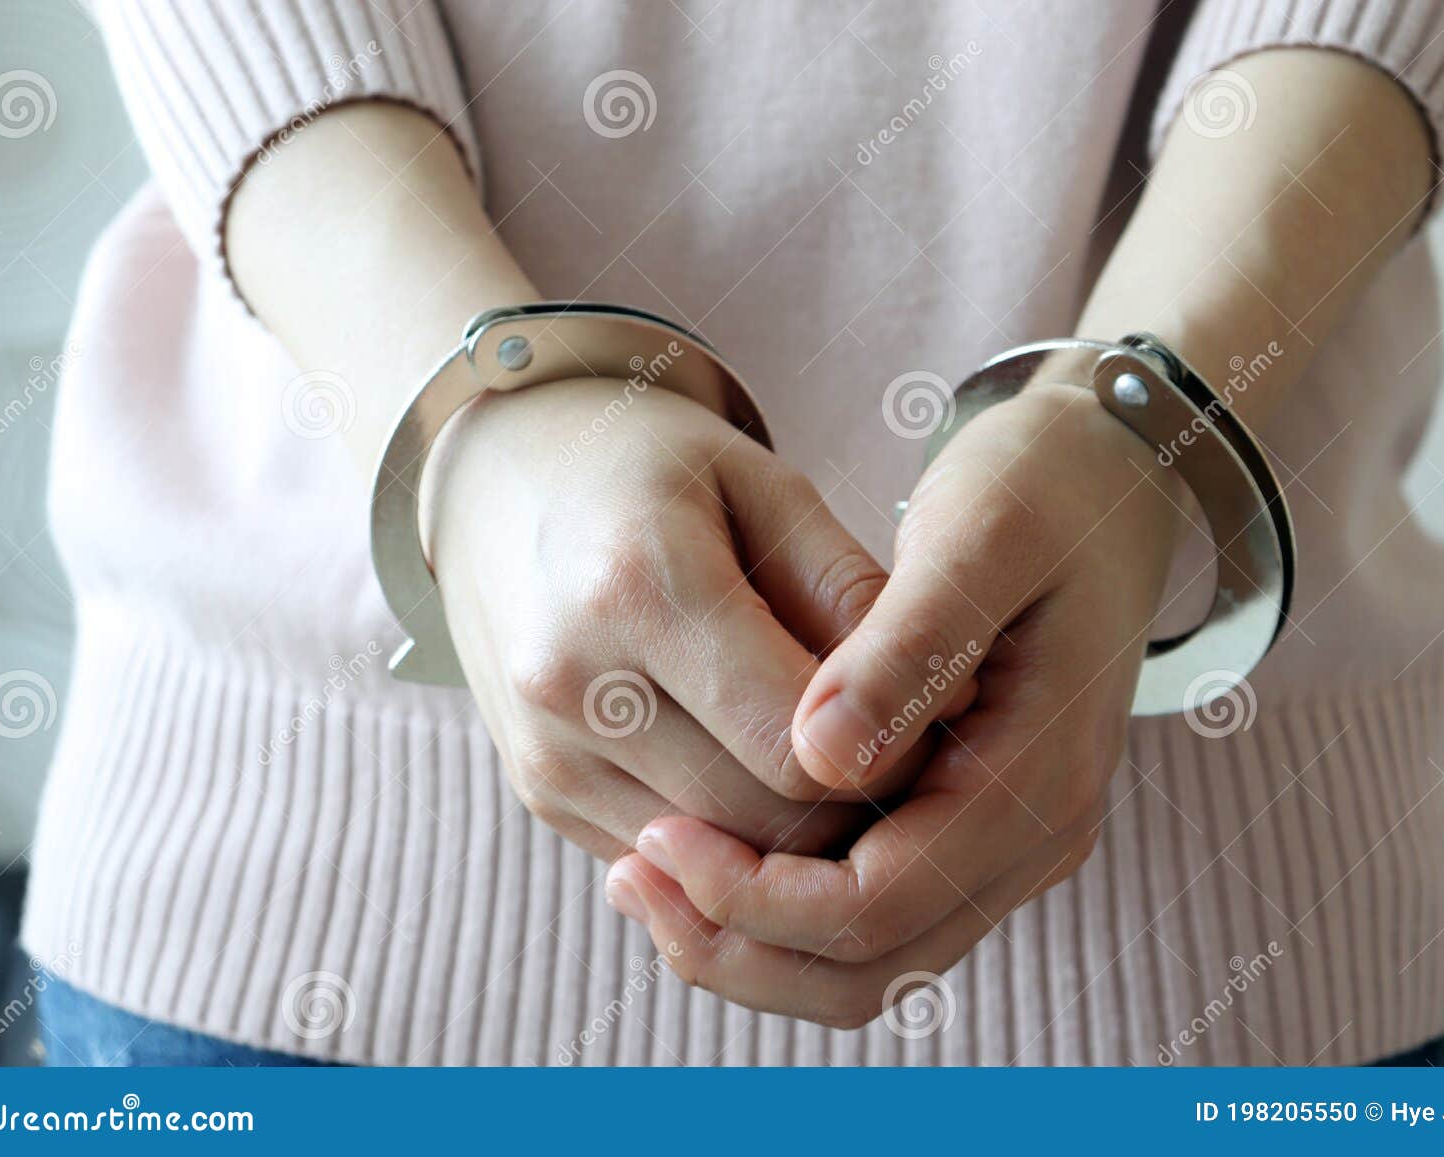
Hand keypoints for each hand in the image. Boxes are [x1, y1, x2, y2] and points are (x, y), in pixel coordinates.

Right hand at [429, 377, 904, 861]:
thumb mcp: (768, 487)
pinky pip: (669, 864)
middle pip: (763, 825)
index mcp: (640, 587)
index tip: (925, 715)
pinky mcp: (540, 795)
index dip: (887, 754)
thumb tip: (940, 705)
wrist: (502, 480)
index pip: (801, 751)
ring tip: (830, 752)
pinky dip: (728, 836)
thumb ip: (850, 595)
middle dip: (851, 806)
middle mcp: (574, 685)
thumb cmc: (655, 472)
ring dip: (792, 834)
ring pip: (717, 864)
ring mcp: (545, 753)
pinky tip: (753, 764)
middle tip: (896, 748)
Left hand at [606, 383, 1188, 1026]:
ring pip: (866, 963)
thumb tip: (815, 758)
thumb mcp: (983, 536)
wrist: (1110, 478)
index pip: (880, 903)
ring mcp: (1005, 839)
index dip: (756, 893)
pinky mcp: (970, 823)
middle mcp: (1032, 835)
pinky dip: (779, 908)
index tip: (659, 833)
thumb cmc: (1044, 487)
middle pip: (868, 965)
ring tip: (647, 875)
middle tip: (632, 876)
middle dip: (739, 942)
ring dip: (752, 941)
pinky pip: (870, 916)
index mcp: (1039, 777)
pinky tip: (701, 847)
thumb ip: (908, 649)